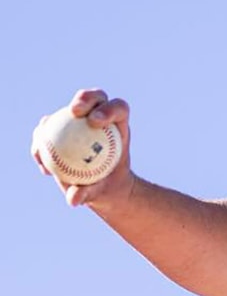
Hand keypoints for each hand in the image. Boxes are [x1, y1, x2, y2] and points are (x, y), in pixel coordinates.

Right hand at [32, 89, 136, 208]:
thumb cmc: (105, 186)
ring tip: (44, 141)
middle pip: (95, 98)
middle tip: (74, 112)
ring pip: (64, 112)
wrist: (97, 186)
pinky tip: (39, 159)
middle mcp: (99, 117)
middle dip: (85, 98)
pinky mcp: (60, 128)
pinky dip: (41, 142)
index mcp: (118, 125)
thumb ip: (89, 193)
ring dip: (52, 124)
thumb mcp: (100, 192)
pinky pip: (46, 131)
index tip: (95, 122)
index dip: (109, 108)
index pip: (118, 108)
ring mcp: (79, 121)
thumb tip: (74, 198)